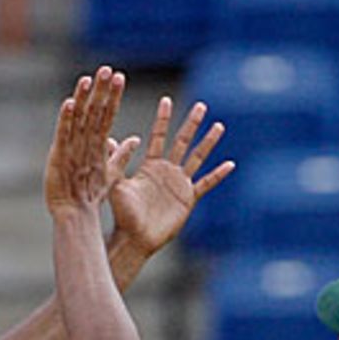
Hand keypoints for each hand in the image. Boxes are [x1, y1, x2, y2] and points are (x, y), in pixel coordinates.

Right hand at [44, 67, 140, 221]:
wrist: (76, 214)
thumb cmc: (92, 195)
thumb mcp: (112, 173)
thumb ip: (122, 155)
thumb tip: (136, 139)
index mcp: (96, 144)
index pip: (106, 115)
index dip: (112, 96)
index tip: (120, 78)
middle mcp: (83, 141)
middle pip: (92, 111)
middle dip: (99, 91)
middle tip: (106, 69)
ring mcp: (70, 147)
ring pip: (77, 118)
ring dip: (82, 98)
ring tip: (88, 79)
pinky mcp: (59, 156)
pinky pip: (63, 135)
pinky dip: (66, 120)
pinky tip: (69, 103)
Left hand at [110, 95, 234, 257]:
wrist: (134, 239)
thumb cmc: (122, 215)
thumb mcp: (116, 184)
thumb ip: (115, 162)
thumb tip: (108, 138)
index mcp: (150, 165)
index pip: (159, 136)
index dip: (163, 120)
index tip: (166, 100)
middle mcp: (167, 171)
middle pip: (182, 142)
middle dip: (191, 124)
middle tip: (200, 106)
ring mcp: (179, 184)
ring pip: (197, 157)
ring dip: (208, 142)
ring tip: (218, 126)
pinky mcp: (187, 199)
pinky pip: (205, 184)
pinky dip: (217, 175)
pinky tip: (230, 164)